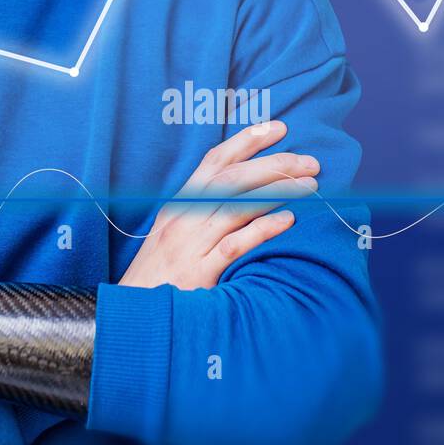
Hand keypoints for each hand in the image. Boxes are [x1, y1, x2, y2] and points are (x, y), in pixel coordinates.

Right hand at [119, 121, 317, 289]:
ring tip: (309, 185)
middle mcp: (184, 218)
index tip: (279, 128)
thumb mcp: (172, 236)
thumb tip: (242, 194)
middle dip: (274, 164)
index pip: (215, 162)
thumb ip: (201, 213)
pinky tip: (288, 220)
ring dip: (277, 191)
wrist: (133, 316)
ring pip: (237, 206)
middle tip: (310, 161)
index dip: (247, 141)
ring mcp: (190, 244)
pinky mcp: (198, 273)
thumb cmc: (158, 277)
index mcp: (179, 205)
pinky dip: (262, 229)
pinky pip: (235, 245)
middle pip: (232, 178)